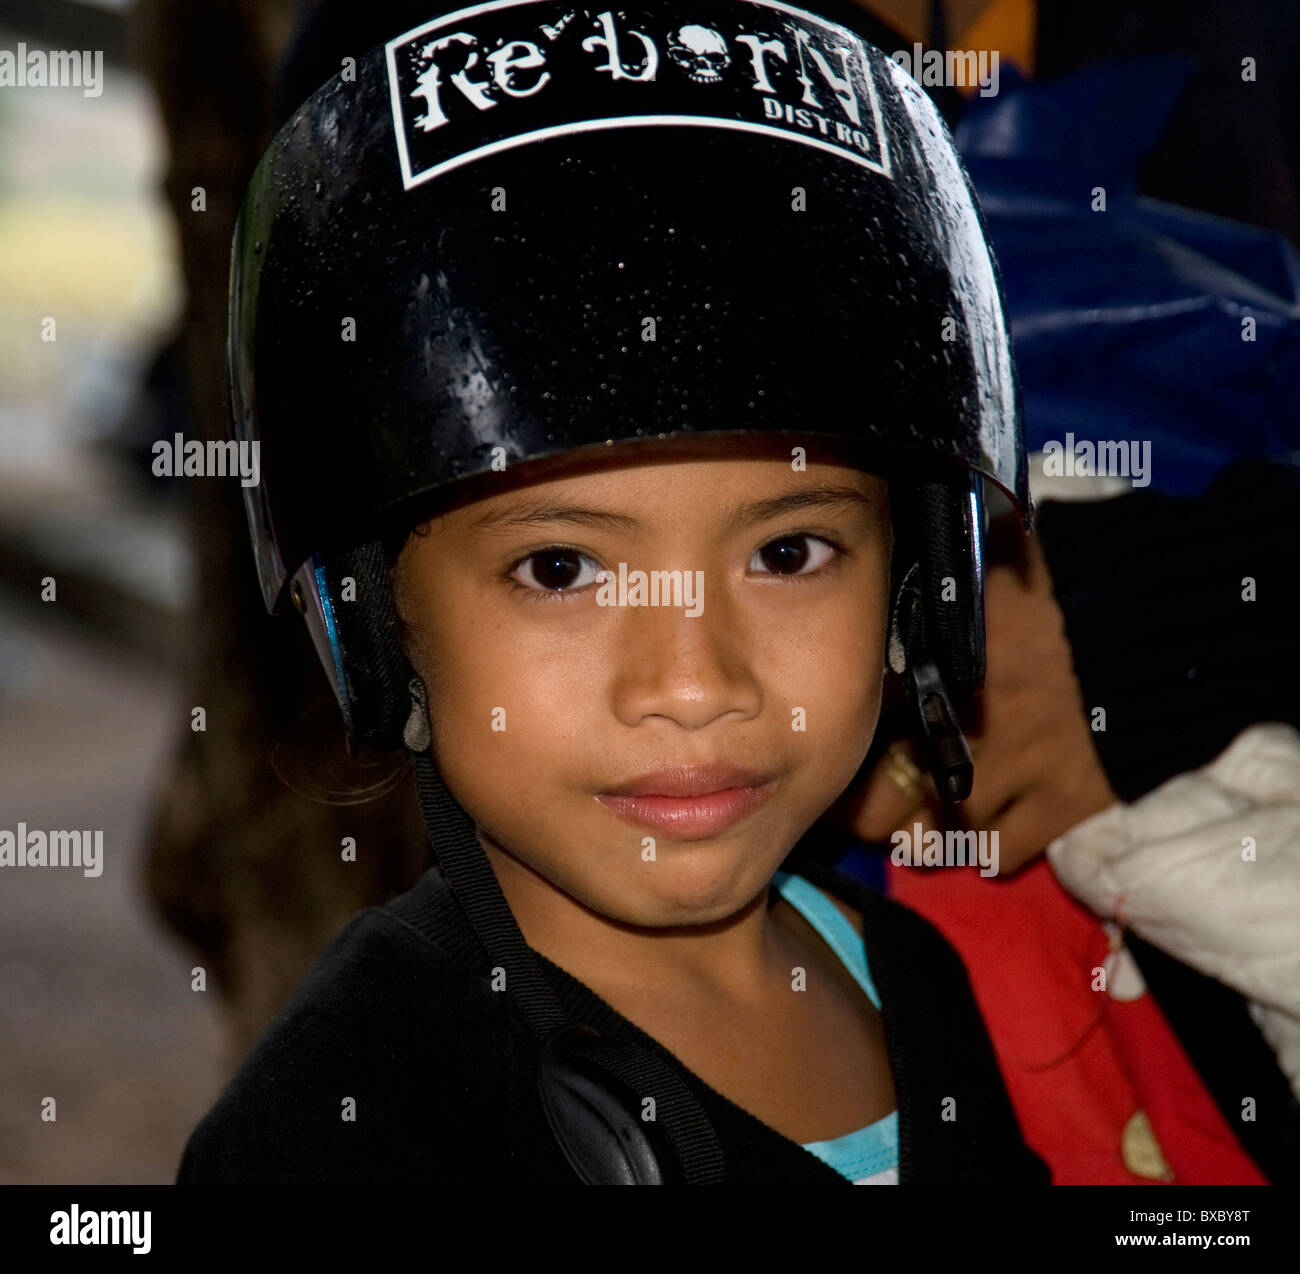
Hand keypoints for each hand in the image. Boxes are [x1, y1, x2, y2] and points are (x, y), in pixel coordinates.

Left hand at [842, 531, 1119, 873]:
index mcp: (939, 662)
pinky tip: (980, 839)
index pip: (862, 711)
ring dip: (922, 834)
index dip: (841, 729)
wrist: (1169, 617)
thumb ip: (949, 567)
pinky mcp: (1064, 802)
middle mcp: (963, 724)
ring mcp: (1012, 769)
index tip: (830, 738)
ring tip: (913, 830)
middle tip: (857, 809)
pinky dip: (987, 850)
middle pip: (880, 792)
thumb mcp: (999, 555)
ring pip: (937, 830)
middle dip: (864, 806)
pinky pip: (1003, 849)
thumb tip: (919, 533)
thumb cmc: (1080, 575)